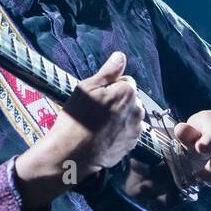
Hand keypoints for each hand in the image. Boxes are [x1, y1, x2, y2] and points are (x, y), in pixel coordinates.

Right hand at [13, 51, 146, 208]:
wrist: (72, 154)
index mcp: (128, 92)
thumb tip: (120, 56)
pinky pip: (128, 131)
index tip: (96, 97)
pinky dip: (120, 131)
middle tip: (96, 111)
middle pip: (130, 98)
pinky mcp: (132, 145)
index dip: (110, 87)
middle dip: (117, 101)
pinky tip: (104, 135)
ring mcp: (136, 129)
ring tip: (100, 125)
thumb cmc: (76, 118)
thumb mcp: (86, 88)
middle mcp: (137, 110)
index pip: (125, 81)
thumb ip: (107, 72)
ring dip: (120, 116)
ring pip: (130, 115)